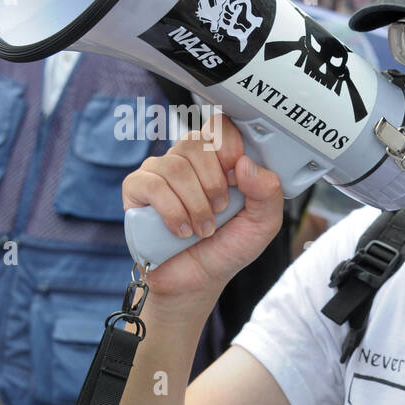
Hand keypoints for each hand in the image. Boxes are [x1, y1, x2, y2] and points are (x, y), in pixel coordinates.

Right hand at [121, 114, 282, 304]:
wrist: (197, 279)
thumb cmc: (227, 247)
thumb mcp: (263, 224)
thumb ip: (267, 193)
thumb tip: (247, 164)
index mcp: (220, 159)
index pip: (220, 125)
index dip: (228, 145)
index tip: (236, 175)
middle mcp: (188, 159)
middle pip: (197, 143)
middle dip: (214, 184)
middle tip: (220, 211)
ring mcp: (160, 171)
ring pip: (176, 166)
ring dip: (196, 205)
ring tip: (203, 229)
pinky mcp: (137, 189)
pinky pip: (152, 185)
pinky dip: (173, 211)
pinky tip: (181, 230)